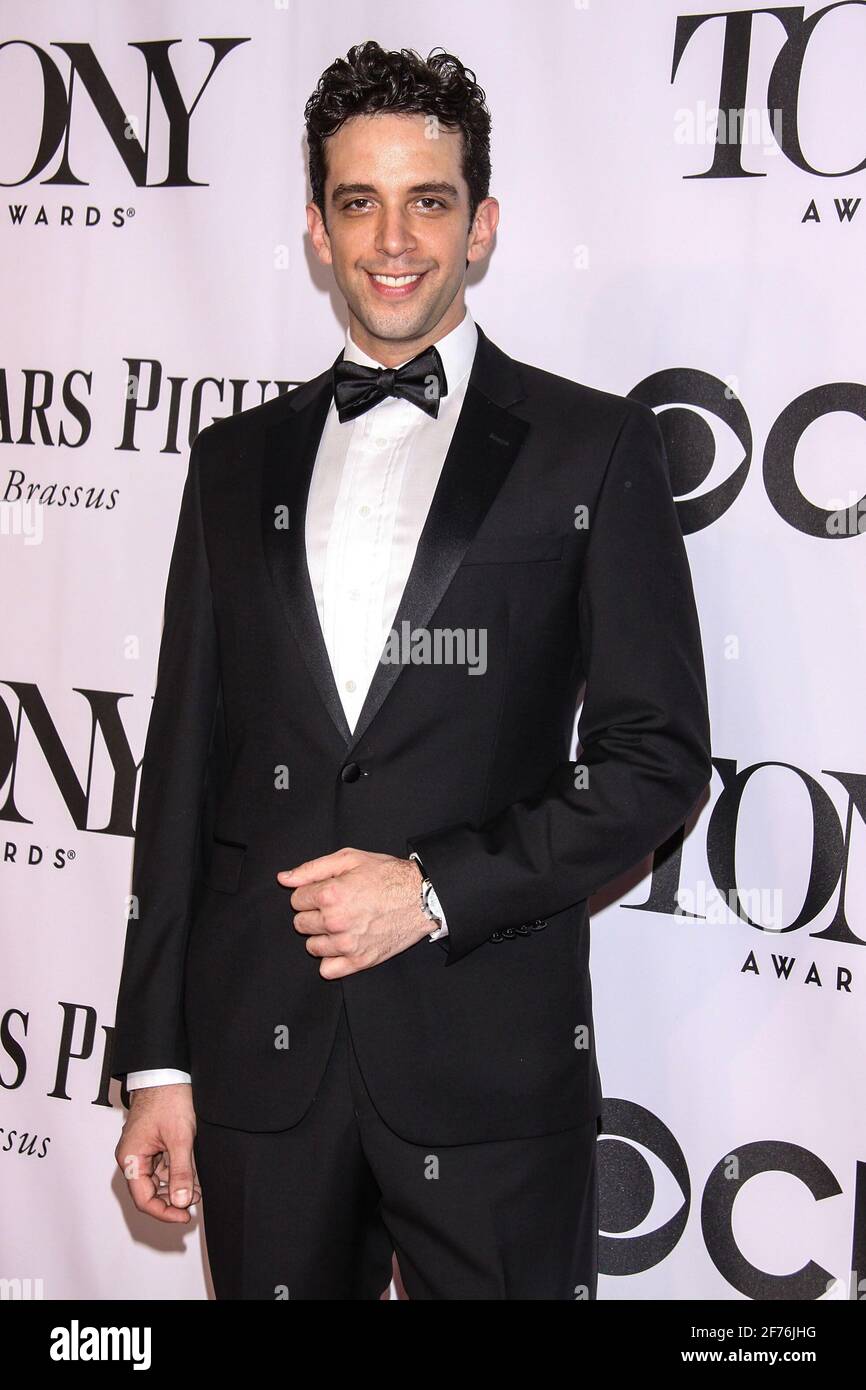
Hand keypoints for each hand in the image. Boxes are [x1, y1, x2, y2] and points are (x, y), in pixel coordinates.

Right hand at [115, 1083, 199, 1223]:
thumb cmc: (169, 1100)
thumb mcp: (180, 1138)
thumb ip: (181, 1172)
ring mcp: (142, 1150)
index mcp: (130, 1158)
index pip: (143, 1199)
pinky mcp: (152, 1143)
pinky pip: (161, 1166)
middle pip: (148, 1191)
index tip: (185, 1216)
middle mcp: (132, 1157)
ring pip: (157, 1179)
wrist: (167, 1072)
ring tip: (198, 1189)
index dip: (164, 1212)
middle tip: (195, 1202)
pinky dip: (176, 1172)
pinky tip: (192, 1174)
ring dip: (176, 1186)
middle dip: (171, 1199)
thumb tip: (183, 1202)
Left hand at [277, 847, 430, 978]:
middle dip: (314, 914)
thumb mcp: (349, 859)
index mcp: (330, 894)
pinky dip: (331, 959)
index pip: (296, 900)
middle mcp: (336, 921)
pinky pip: (327, 969)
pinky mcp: (360, 961)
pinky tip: (343, 944)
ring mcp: (347, 944)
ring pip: (312, 946)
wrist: (421, 897)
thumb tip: (284, 879)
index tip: (325, 892)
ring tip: (342, 924)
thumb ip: (312, 869)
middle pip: (300, 924)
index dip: (310, 893)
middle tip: (335, 906)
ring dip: (322, 936)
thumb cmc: (388, 876)